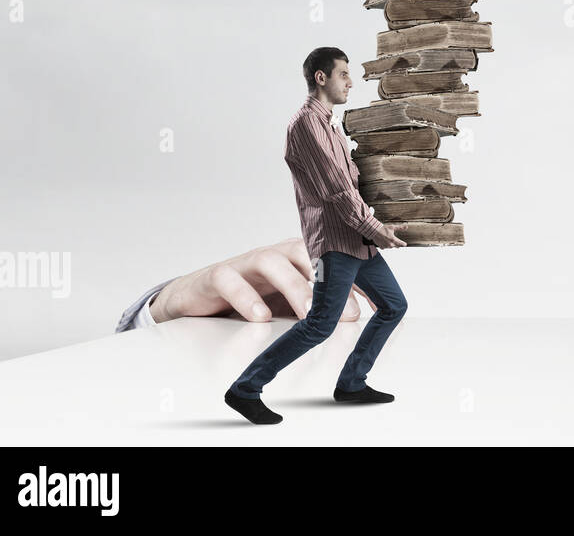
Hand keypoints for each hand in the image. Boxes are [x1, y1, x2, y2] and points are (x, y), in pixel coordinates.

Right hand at [149, 237, 374, 322]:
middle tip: (346, 312)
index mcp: (298, 257)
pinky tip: (261, 317)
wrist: (199, 295)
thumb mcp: (289, 303)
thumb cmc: (254, 296)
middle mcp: (276, 254)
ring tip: (308, 314)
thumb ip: (317, 306)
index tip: (374, 303)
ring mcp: (246, 262)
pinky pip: (231, 280)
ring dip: (293, 287)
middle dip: (328, 282)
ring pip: (271, 262)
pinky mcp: (218, 275)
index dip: (353, 279)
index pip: (330, 261)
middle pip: (305, 256)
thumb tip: (354, 319)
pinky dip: (246, 297)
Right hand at [372, 224, 407, 248]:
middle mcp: (390, 244)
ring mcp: (385, 246)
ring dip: (392, 244)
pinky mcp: (382, 247)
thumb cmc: (383, 228)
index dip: (403, 244)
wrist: (374, 231)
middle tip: (397, 241)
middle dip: (397, 244)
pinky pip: (386, 247)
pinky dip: (386, 245)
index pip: (401, 244)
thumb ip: (400, 228)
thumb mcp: (392, 227)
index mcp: (393, 240)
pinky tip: (385, 241)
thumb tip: (406, 227)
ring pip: (391, 247)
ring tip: (389, 240)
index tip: (405, 244)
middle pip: (397, 246)